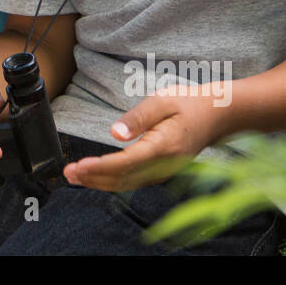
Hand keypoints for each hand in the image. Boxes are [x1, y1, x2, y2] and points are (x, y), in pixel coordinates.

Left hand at [63, 86, 226, 191]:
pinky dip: (112, 180)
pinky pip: (134, 180)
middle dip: (93, 178)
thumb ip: (137, 118)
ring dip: (100, 182)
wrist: (217, 116)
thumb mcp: (162, 101)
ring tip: (76, 176)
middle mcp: (163, 165)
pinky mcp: (161, 171)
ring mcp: (164, 171)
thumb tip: (114, 133)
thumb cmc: (189, 104)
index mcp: (163, 147)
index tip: (79, 166)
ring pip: (127, 183)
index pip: (125, 163)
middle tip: (67, 173)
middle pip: (123, 178)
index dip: (100, 167)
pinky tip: (97, 176)